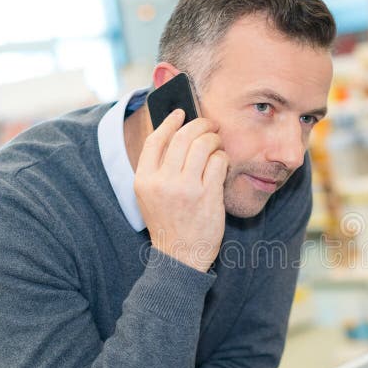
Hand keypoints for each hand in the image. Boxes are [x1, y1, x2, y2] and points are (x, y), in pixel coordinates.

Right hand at [135, 109, 228, 272]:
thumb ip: (157, 168)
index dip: (169, 121)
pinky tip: (222, 161)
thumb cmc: (168, 223)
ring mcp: (186, 188)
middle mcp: (163, 182)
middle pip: (183, 137)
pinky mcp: (208, 196)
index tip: (180, 112)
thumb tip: (174, 133)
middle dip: (199, 124)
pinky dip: (222, 156)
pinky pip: (218, 162)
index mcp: (144, 180)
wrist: (180, 255)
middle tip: (209, 124)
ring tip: (217, 142)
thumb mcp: (149, 195)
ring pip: (203, 145)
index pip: (156, 140)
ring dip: (214, 139)